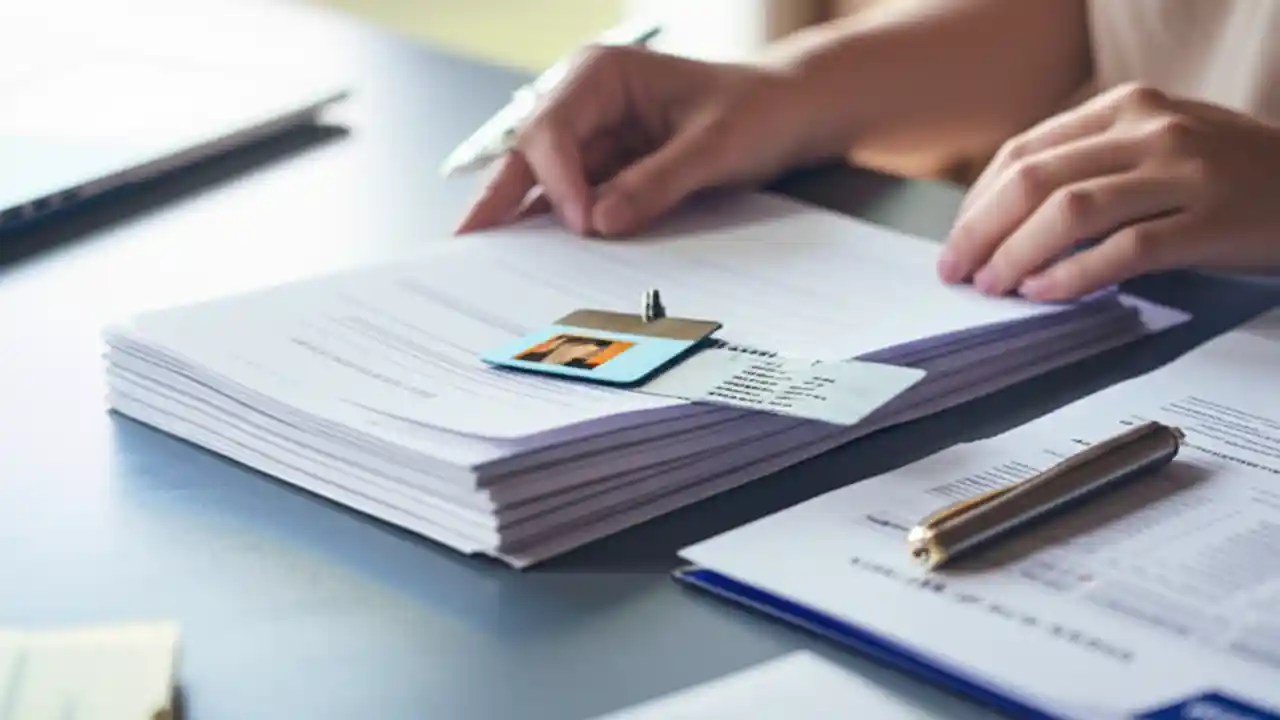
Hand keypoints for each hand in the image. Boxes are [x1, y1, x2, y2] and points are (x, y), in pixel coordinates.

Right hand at [455, 46, 807, 236]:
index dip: (559, 181)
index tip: (581, 225)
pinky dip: (555, 229)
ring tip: (485, 264)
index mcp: (603, 74)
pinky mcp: (607, 170)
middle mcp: (586, 102)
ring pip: (542, 183)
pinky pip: (572, 201)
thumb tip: (600, 222)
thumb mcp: (715, 146)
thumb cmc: (757, 111)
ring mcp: (593, 138)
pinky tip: (533, 260)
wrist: (789, 113)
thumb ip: (657, 182)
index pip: (554, 129)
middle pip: (529, 155)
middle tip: (465, 246)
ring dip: (522, 221)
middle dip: (500, 200)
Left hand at [938, 83, 1279, 300]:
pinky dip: (1074, 274)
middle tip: (956, 271)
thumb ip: (1090, 166)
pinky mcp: (1209, 220)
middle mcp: (1149, 131)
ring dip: (1017, 254)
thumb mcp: (1155, 146)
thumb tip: (1003, 222)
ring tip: (992, 286)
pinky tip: (1044, 294)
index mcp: (1124, 108)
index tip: (955, 242)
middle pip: (1035, 179)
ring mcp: (1183, 173)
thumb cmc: (1227, 173)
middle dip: (981, 231)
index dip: (977, 202)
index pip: (1024, 152)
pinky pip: (1125, 249)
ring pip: (1070, 210)